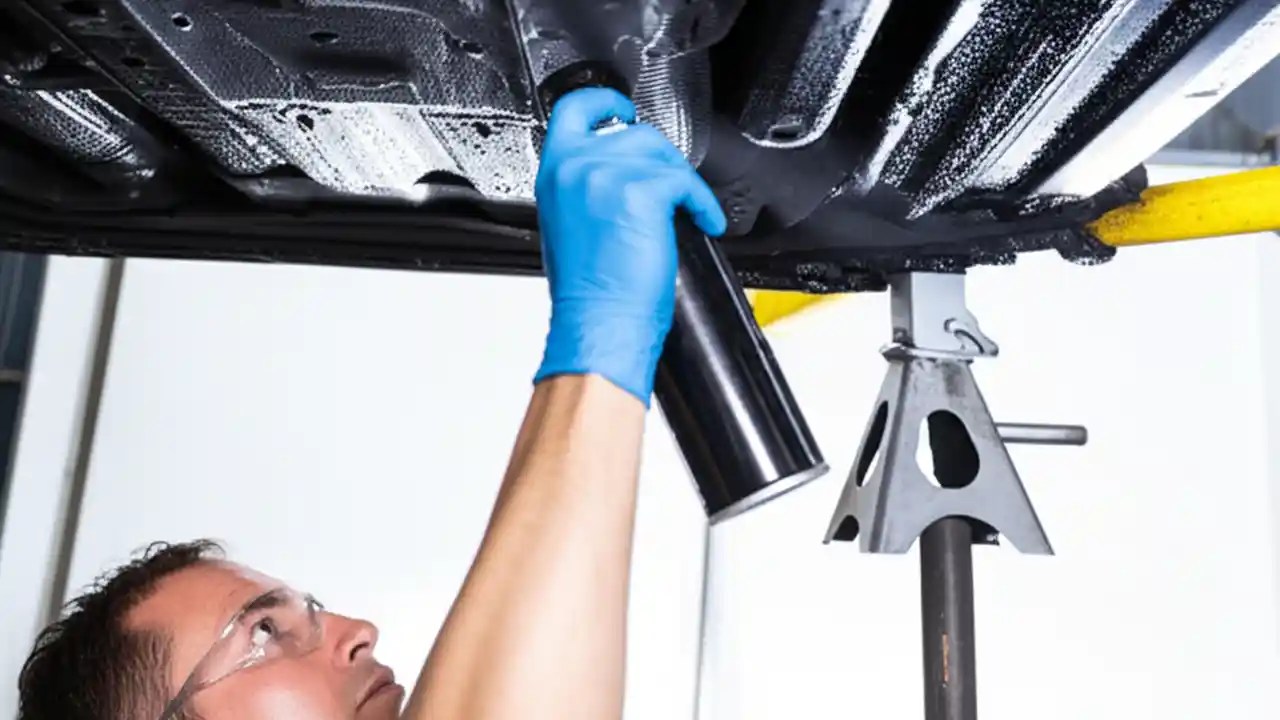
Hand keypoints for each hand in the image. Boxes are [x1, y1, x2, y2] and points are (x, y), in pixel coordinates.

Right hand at [533, 88, 727, 405]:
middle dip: (660, 159)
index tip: (624, 111)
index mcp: (554, 174)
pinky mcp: (642, 191)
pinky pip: (687, 182)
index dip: (606, 102)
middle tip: (669, 191)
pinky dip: (703, 203)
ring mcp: (607, 175)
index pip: (575, 110)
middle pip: (633, 132)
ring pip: (662, 153)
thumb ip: (585, 189)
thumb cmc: (586, 293)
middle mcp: (576, 167)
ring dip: (682, 181)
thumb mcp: (569, 226)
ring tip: (687, 212)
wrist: (597, 325)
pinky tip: (703, 221)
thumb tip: (619, 178)